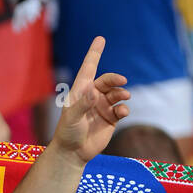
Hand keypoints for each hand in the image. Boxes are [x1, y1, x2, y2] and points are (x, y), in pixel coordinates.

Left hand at [52, 36, 128, 166]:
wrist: (73, 153)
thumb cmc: (68, 133)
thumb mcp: (72, 118)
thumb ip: (83, 104)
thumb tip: (93, 90)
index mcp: (80, 91)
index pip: (88, 68)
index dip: (94, 53)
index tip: (100, 38)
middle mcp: (92, 96)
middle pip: (107, 81)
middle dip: (115, 79)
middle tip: (122, 81)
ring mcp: (102, 107)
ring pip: (116, 94)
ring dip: (122, 94)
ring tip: (124, 98)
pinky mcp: (110, 119)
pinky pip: (121, 108)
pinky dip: (124, 108)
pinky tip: (122, 112)